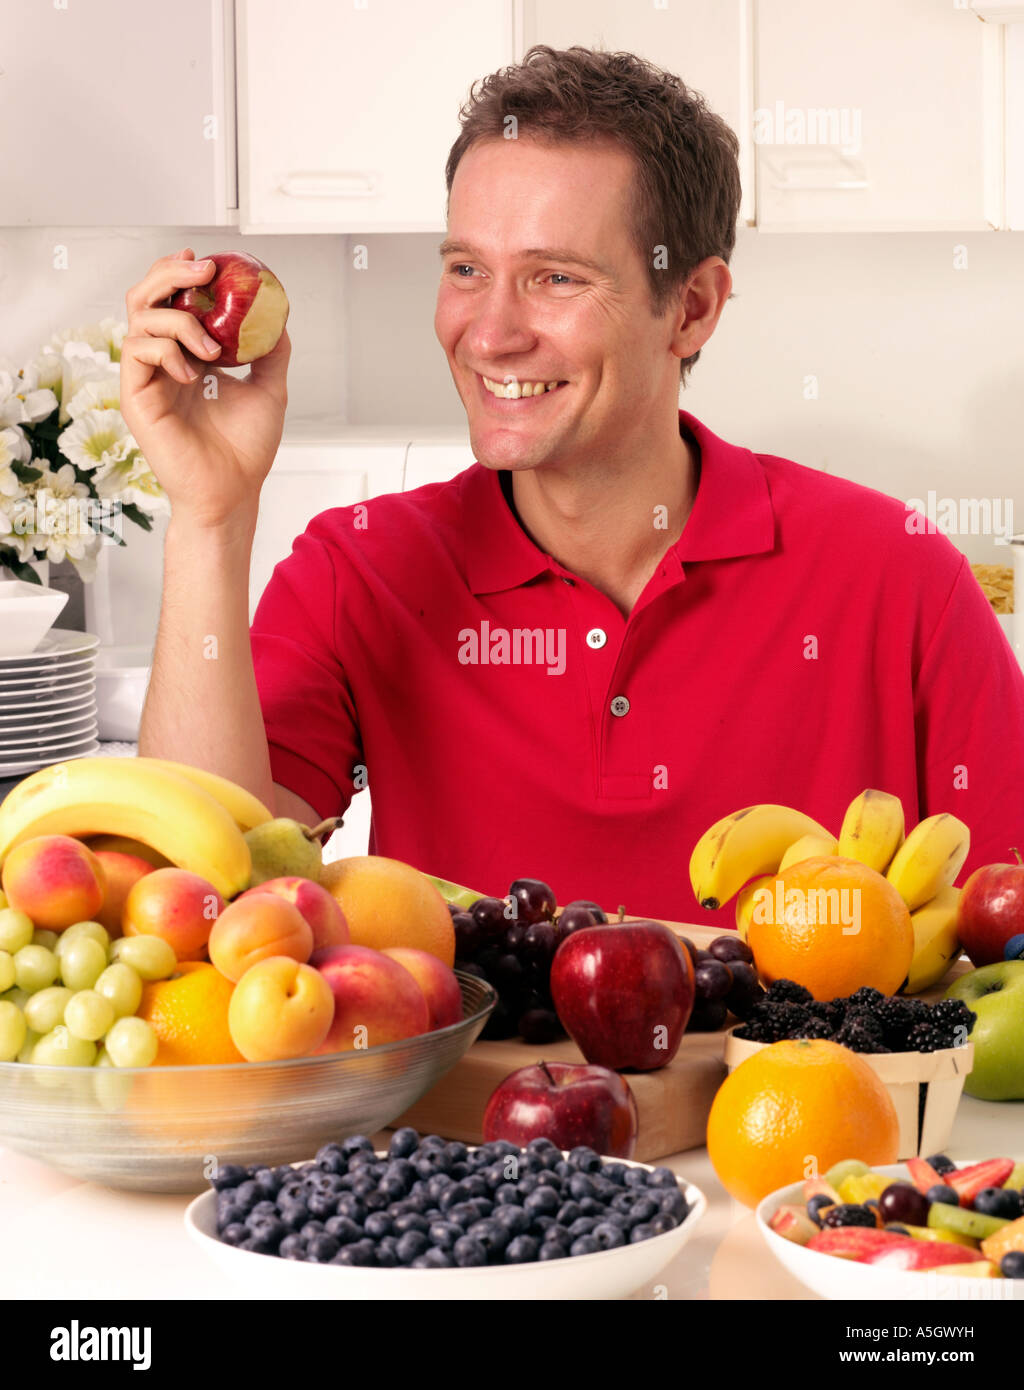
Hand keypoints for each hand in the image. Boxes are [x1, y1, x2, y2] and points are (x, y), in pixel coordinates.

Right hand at [120, 247, 289, 530]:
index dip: (180, 275)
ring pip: (140, 318)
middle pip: (145, 298)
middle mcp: (161, 361)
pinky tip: (194, 373)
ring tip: (211, 349)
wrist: (233, 490)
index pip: (171, 301)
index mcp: (187, 355)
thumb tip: (279, 316)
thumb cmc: (246, 449)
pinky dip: (167, 350)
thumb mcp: (270, 390)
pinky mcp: (135, 396)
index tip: (207, 263)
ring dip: (179, 320)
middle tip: (202, 273)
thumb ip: (270, 352)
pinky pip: (138, 350)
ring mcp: (146, 377)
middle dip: (169, 275)